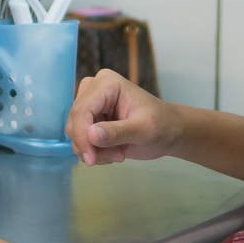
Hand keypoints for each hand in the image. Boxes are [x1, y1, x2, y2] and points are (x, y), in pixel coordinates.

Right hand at [67, 68, 182, 165]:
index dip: (82, 136)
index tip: (91, 159)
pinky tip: (114, 152)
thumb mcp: (144, 130)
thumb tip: (91, 135)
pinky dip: (95, 152)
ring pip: (75, 133)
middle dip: (92, 145)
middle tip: (117, 157)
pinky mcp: (90, 118)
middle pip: (75, 122)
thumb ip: (117, 132)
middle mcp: (94, 89)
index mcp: (106, 83)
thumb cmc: (162, 126)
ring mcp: (90, 104)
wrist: (169, 132)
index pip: (82, 110)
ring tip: (119, 154)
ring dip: (95, 151)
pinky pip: (80, 139)